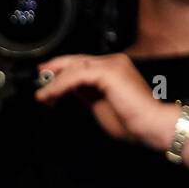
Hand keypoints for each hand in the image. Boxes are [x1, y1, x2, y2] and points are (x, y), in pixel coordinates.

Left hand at [34, 52, 179, 148]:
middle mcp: (112, 62)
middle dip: (53, 72)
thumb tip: (63, 87)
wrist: (150, 126)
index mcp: (112, 68)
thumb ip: (83, 91)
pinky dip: (60, 85)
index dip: (59, 70)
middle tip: (38, 83)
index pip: (79, 63)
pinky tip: (51, 95)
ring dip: (54, 82)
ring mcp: (111, 65)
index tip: (44, 81)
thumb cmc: (129, 120)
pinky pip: (77, 76)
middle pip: (74, 61)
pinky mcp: (109, 72)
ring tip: (42, 96)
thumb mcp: (98, 102)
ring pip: (73, 67)